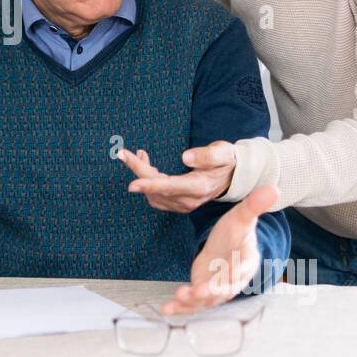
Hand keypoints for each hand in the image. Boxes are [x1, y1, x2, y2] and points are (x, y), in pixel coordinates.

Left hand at [117, 141, 236, 212]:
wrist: (233, 176)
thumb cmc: (226, 160)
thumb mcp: (223, 152)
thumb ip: (207, 155)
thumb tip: (186, 157)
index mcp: (199, 187)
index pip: (169, 187)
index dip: (149, 184)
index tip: (132, 183)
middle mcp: (189, 200)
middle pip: (156, 189)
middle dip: (138, 171)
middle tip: (123, 153)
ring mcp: (183, 205)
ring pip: (153, 194)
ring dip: (142, 174)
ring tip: (139, 154)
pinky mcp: (178, 204)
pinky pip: (156, 196)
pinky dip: (147, 182)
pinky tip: (147, 165)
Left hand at [164, 184, 278, 313]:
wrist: (225, 249)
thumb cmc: (235, 234)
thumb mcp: (241, 218)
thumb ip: (254, 206)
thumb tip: (274, 187)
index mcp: (245, 263)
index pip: (243, 269)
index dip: (237, 272)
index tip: (231, 272)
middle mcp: (232, 282)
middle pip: (224, 289)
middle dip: (211, 291)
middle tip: (199, 291)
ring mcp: (216, 291)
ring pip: (206, 300)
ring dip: (193, 301)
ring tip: (179, 297)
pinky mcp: (201, 295)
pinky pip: (192, 304)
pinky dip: (180, 308)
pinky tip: (166, 309)